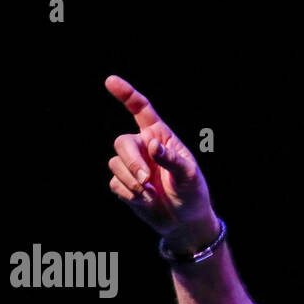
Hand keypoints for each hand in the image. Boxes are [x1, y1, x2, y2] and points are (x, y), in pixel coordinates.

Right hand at [104, 75, 218, 250]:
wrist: (185, 222)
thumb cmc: (192, 193)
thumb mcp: (189, 176)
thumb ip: (172, 160)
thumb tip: (152, 145)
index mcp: (160, 137)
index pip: (141, 110)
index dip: (126, 94)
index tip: (111, 81)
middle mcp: (143, 147)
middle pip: (122, 142)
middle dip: (131, 161)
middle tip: (145, 179)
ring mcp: (131, 166)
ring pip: (115, 163)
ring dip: (131, 181)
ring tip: (149, 193)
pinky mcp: (123, 185)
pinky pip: (115, 183)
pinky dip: (130, 194)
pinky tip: (145, 201)